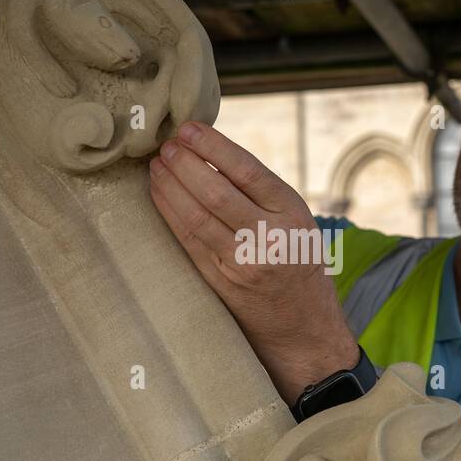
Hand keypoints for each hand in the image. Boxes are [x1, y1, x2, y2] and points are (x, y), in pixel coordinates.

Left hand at [148, 121, 358, 402]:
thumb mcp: (298, 224)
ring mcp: (243, 264)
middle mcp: (270, 238)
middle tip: (165, 145)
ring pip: (197, 217)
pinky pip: (188, 241)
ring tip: (156, 164)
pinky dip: (169, 213)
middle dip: (185, 164)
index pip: (248, 171)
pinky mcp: (221, 283)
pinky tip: (158, 194)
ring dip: (170, 186)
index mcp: (294, 215)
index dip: (213, 146)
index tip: (188, 128)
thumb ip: (263, 195)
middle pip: (217, 193)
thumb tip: (210, 153)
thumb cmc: (299, 267)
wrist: (304, 331)